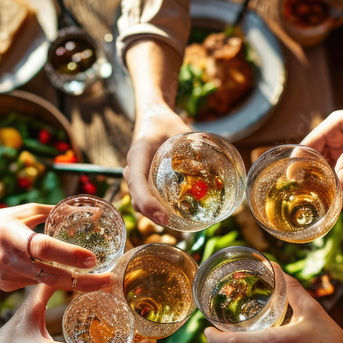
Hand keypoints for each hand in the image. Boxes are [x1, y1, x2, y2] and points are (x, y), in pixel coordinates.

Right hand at [0, 203, 111, 291]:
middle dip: (82, 281)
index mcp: (11, 234)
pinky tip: (63, 274)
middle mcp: (8, 259)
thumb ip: (54, 212)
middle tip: (108, 279)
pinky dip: (52, 279)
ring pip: (47, 283)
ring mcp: (6, 278)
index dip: (68, 255)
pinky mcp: (6, 288)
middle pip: (50, 276)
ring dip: (72, 281)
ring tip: (97, 277)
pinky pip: (36, 284)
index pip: (42, 247)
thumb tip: (90, 213)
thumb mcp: (22, 211)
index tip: (93, 259)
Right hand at [123, 104, 190, 224]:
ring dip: (154, 215)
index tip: (164, 217)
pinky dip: (156, 209)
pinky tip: (174, 214)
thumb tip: (210, 161)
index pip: (138, 184)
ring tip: (176, 222)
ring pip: (139, 203)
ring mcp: (135, 177)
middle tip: (174, 224)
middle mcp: (132, 169)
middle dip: (153, 215)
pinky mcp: (142, 182)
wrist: (153, 118)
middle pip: (137, 200)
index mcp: (137, 156)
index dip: (148, 204)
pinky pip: (145, 199)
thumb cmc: (164, 123)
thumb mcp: (178, 129)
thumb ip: (194, 142)